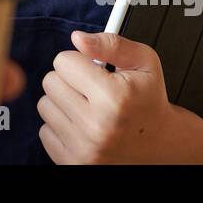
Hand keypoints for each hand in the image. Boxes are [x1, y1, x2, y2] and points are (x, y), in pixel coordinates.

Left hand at [37, 30, 174, 163]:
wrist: (158, 143)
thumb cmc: (148, 99)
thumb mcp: (143, 62)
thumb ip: (111, 43)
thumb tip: (78, 39)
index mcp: (115, 98)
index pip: (62, 61)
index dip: (79, 61)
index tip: (94, 70)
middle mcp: (97, 126)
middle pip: (49, 82)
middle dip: (69, 80)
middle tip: (91, 89)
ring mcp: (84, 149)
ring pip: (44, 105)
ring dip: (62, 102)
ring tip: (87, 107)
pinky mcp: (72, 163)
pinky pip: (44, 131)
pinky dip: (60, 126)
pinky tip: (82, 125)